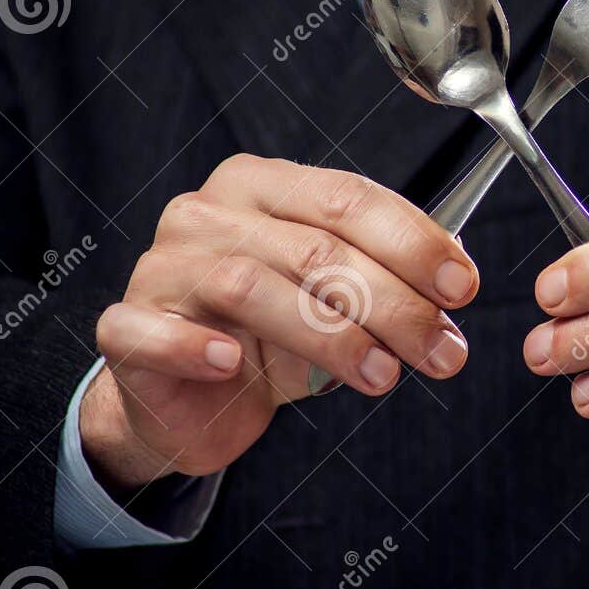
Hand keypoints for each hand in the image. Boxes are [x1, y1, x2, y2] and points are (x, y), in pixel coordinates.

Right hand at [86, 155, 477, 490]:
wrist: (189, 403)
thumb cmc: (266, 339)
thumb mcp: (334, 304)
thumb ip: (383, 283)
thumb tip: (452, 286)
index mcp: (263, 186)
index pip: (346, 198)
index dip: (412, 242)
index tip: (462, 287)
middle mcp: (208, 213)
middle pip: (313, 248)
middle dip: (393, 303)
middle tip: (442, 351)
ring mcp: (162, 266)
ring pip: (251, 287)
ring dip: (330, 336)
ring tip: (382, 376)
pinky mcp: (126, 325)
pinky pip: (156, 331)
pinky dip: (198, 347)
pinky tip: (235, 367)